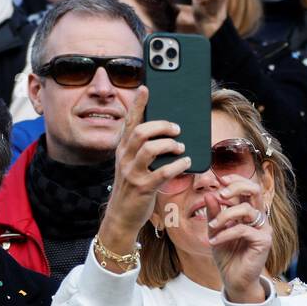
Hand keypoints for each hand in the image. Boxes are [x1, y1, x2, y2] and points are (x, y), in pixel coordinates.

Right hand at [100, 86, 189, 253]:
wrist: (121, 217)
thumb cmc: (133, 188)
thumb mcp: (134, 166)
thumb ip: (145, 150)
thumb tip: (170, 135)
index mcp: (123, 150)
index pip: (130, 122)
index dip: (138, 104)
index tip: (146, 88)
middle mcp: (125, 158)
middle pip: (141, 132)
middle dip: (161, 126)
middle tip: (176, 128)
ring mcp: (133, 173)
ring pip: (150, 148)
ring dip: (170, 144)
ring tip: (181, 147)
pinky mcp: (143, 188)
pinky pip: (162, 172)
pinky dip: (177, 165)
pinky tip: (186, 162)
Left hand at [207, 174, 272, 301]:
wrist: (234, 279)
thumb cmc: (227, 255)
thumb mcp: (215, 231)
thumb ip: (214, 213)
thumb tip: (210, 194)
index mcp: (249, 211)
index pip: (247, 187)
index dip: (236, 179)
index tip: (220, 179)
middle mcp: (259, 217)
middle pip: (255, 190)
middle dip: (236, 187)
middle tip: (220, 194)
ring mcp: (263, 229)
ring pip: (246, 209)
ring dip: (225, 215)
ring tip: (212, 227)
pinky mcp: (264, 241)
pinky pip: (243, 229)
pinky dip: (225, 233)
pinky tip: (214, 241)